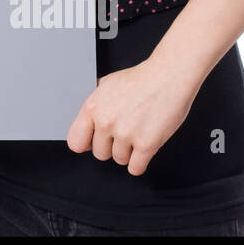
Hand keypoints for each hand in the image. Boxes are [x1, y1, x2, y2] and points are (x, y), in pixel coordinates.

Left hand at [65, 58, 198, 175]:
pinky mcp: (147, 144)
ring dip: (128, 153)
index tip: (93, 143)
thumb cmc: (141, 79)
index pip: (75, 142)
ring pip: (119, 160)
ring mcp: (125, 134)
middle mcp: (105, 122)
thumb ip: (96, 104)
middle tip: (122, 135)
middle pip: (100, 154)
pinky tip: (143, 151)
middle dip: (111, 147)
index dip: (86, 144)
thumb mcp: (107, 84)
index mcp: (92, 108)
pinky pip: (136, 168)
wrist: (168, 76)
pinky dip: (140, 163)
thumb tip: (87, 121)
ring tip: (136, 135)